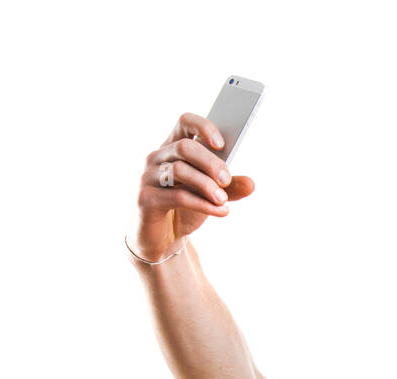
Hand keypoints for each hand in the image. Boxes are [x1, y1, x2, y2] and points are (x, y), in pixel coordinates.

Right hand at [132, 112, 256, 260]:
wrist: (162, 238)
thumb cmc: (186, 209)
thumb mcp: (211, 195)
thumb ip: (230, 188)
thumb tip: (251, 184)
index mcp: (173, 147)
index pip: (185, 122)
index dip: (203, 128)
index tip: (222, 144)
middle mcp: (157, 157)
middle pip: (184, 147)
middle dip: (210, 163)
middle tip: (227, 179)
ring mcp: (148, 177)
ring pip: (180, 170)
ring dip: (207, 185)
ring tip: (224, 200)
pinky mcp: (146, 199)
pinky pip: (177, 197)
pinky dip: (203, 204)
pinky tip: (222, 211)